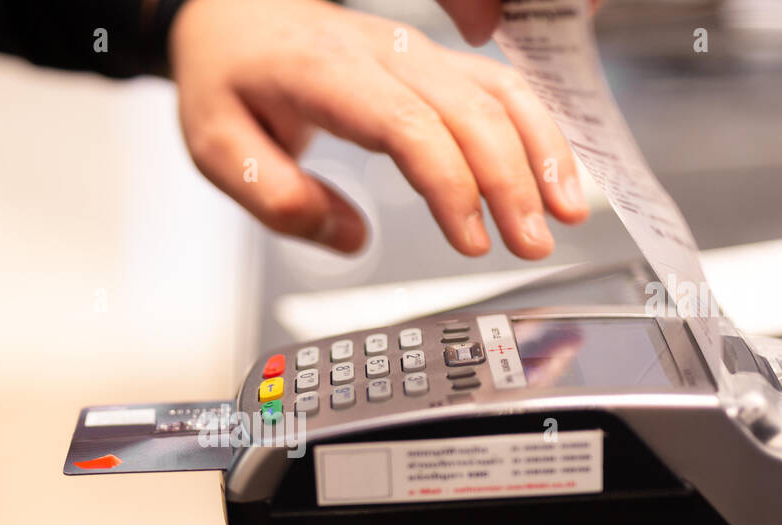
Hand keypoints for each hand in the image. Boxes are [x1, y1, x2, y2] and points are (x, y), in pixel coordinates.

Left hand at [168, 0, 588, 258]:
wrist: (234, 13)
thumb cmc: (227, 76)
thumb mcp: (217, 146)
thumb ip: (276, 198)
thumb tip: (349, 239)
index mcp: (327, 75)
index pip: (409, 126)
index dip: (450, 185)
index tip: (471, 241)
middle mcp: (385, 56)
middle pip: (469, 111)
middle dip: (512, 182)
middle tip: (532, 245)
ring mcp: (415, 54)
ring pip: (497, 91)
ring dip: (540, 152)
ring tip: (564, 214)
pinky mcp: (431, 64)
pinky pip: (499, 86)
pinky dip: (536, 128)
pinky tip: (555, 172)